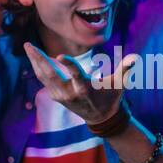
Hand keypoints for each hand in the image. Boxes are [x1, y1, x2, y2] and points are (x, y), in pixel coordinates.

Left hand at [23, 42, 137, 125]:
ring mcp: (61, 96)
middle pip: (51, 75)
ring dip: (35, 62)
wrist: (101, 118)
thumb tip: (135, 57)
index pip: (76, 75)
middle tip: (28, 45)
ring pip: (44, 77)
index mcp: (85, 89)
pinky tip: (33, 57)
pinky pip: (44, 80)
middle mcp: (70, 93)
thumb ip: (125, 69)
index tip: (59, 55)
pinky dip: (38, 68)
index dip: (68, 65)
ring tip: (28, 47)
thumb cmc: (111, 96)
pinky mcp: (56, 96)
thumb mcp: (120, 84)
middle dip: (39, 60)